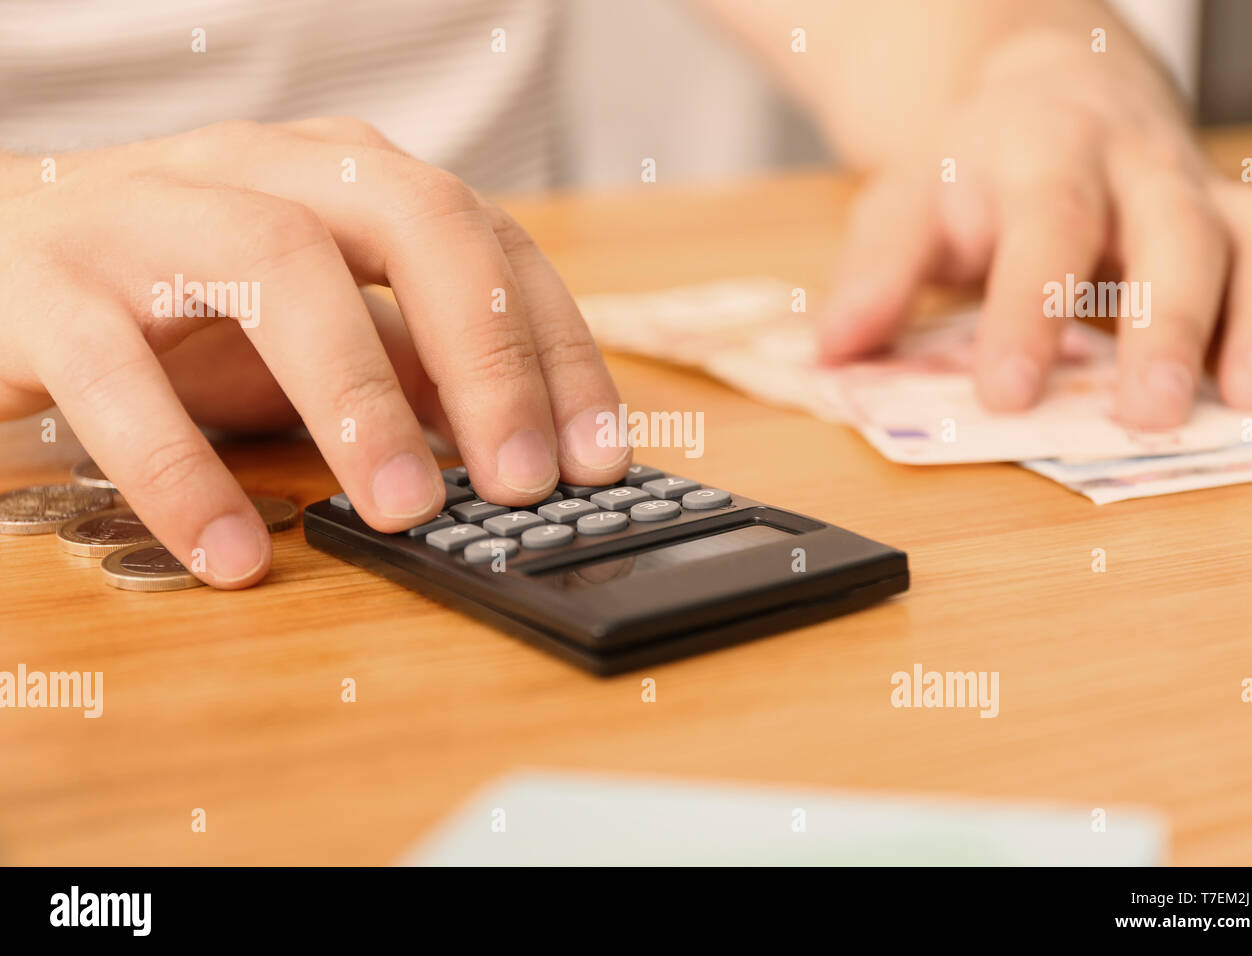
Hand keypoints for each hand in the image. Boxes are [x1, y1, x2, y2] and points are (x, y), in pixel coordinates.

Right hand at [0, 118, 628, 587]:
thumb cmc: (180, 299)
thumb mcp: (322, 325)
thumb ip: (417, 366)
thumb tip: (526, 443)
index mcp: (345, 177)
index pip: (488, 241)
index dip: (554, 349)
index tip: (598, 458)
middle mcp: (263, 170)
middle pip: (410, 222)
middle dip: (485, 354)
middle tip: (522, 483)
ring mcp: (151, 213)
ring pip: (276, 269)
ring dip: (356, 398)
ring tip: (406, 512)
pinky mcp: (46, 285)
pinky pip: (116, 373)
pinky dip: (180, 472)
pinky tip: (235, 554)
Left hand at [820, 31, 1251, 427]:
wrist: (1050, 90)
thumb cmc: (974, 167)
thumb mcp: (907, 201)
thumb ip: (877, 273)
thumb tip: (833, 353)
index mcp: (1043, 152)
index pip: (1043, 229)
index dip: (1028, 312)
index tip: (1005, 394)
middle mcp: (1134, 163)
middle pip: (1167, 232)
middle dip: (1163, 324)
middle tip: (1146, 414)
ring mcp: (1194, 189)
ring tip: (1249, 402)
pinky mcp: (1235, 219)